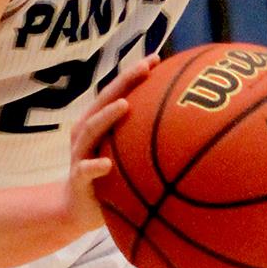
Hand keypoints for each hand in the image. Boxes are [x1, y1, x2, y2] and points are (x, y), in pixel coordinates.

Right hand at [63, 54, 157, 231]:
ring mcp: (80, 154)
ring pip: (91, 129)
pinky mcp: (77, 178)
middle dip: (124, 82)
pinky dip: (94, 166)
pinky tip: (107, 165)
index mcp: (98, 123)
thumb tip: (190, 130)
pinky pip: (85, 170)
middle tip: (144, 68)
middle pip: (104, 101)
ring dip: (107, 116)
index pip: (117, 92)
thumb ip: (145, 140)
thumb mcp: (126, 155)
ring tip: (125, 105)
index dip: (134, 74)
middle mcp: (86, 133)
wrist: (76, 208)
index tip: (156, 59)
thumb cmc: (110, 178)